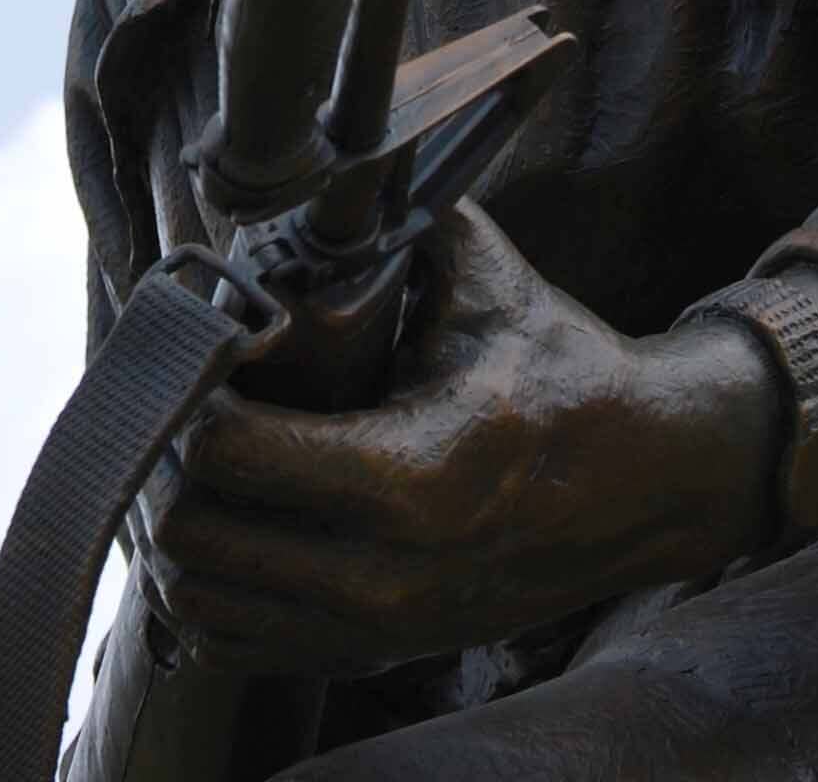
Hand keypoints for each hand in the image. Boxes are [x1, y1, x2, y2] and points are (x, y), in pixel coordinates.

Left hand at [132, 207, 782, 678]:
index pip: (231, 454)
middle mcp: (389, 570)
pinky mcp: (376, 655)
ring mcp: (379, 628)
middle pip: (196, 534)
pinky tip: (226, 529)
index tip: (198, 354)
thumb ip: (397, 218)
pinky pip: (237, 646)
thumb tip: (313, 161)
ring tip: (191, 467)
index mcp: (413, 473)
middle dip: (170, 463)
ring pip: (200, 601)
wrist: (648, 481)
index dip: (192, 395)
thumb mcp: (487, 281)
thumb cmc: (562, 373)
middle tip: (178, 407)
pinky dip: (210, 592)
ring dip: (178, 532)